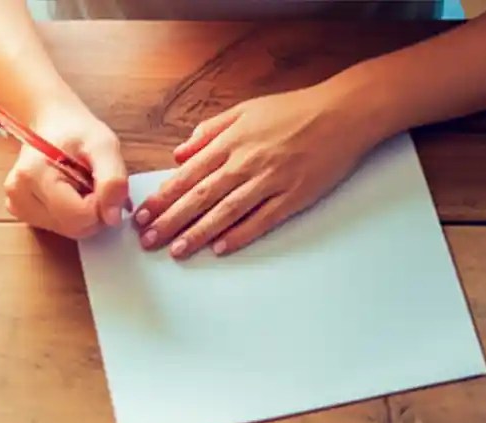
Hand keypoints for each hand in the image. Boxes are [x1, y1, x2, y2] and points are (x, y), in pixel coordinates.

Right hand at [3, 107, 127, 239]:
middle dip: (93, 212)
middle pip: (73, 228)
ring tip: (80, 184)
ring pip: (67, 230)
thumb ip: (113, 180)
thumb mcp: (104, 146)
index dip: (101, 205)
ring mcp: (17, 205)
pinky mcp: (20, 211)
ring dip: (83, 213)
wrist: (53, 123)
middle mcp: (18, 194)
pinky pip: (58, 227)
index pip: (80, 216)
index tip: (101, 183)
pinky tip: (69, 192)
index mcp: (34, 175)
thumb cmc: (78, 131)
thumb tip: (113, 218)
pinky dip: (71, 215)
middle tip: (94, 184)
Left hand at [132, 86, 374, 258]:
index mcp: (231, 141)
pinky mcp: (293, 196)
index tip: (143, 215)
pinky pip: (262, 219)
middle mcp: (246, 161)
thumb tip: (179, 153)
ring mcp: (270, 180)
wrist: (342, 113)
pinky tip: (221, 248)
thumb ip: (209, 130)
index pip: (188, 174)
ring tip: (178, 250)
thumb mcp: (245, 109)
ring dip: (199, 232)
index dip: (163, 197)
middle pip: (200, 196)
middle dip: (171, 220)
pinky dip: (240, 234)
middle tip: (149, 241)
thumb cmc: (294, 110)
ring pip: (226, 211)